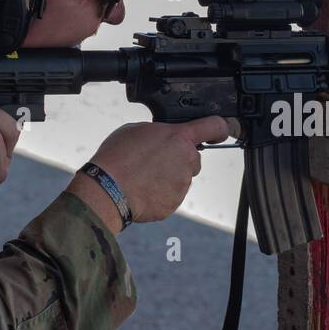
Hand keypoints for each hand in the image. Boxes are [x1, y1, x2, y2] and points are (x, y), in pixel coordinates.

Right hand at [85, 117, 231, 224]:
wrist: (107, 189)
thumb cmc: (117, 157)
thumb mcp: (136, 130)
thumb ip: (158, 132)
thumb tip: (161, 138)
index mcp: (179, 138)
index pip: (213, 127)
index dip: (219, 127)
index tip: (221, 131)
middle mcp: (187, 160)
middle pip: (192, 158)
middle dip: (178, 160)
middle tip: (154, 162)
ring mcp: (182, 184)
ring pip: (180, 178)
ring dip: (167, 178)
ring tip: (142, 176)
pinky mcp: (174, 203)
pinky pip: (171, 196)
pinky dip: (159, 194)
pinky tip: (141, 190)